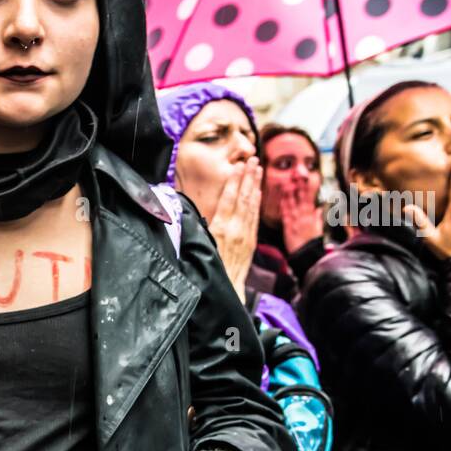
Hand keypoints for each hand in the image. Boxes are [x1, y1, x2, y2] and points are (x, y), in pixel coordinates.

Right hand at [208, 157, 261, 300]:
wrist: (226, 290)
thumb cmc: (208, 270)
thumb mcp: (200, 247)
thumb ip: (200, 228)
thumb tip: (193, 213)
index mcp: (220, 229)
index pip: (229, 199)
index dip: (235, 181)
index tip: (238, 166)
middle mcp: (235, 229)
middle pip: (243, 198)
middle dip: (248, 177)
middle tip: (253, 159)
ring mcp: (245, 235)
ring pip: (251, 205)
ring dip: (255, 185)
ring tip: (258, 169)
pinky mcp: (251, 241)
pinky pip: (255, 217)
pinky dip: (256, 202)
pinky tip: (257, 191)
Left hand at [278, 179, 322, 251]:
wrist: (307, 255)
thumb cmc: (312, 243)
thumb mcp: (318, 229)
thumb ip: (318, 217)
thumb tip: (320, 208)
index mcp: (312, 216)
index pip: (311, 198)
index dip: (309, 187)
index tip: (309, 177)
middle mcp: (304, 216)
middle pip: (302, 198)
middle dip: (300, 186)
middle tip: (298, 174)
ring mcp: (296, 220)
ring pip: (293, 204)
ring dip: (290, 193)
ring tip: (288, 182)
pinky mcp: (288, 227)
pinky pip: (285, 215)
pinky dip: (284, 206)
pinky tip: (281, 198)